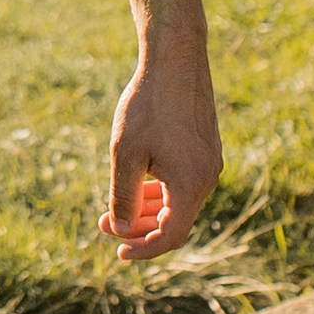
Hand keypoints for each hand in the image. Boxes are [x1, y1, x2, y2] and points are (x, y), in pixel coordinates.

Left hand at [101, 55, 222, 262]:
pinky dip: (159, 192)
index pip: (171, 236)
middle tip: (104, 224)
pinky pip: (183, 184)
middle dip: (139, 229)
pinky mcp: (205, 150)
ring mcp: (210, 164)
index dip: (144, 250)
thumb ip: (122, 196)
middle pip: (175, 222)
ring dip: (148, 211)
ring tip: (114, 209)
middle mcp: (207, 178)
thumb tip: (119, 230)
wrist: (175, 60)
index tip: (118, 253)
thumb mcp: (125, 154)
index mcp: (191, 184)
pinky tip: (135, 186)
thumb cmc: (148, 105)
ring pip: (178, 203)